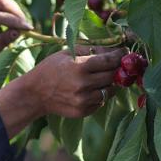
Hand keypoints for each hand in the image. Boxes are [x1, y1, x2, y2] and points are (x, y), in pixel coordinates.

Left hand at [0, 0, 32, 106]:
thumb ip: (1, 42)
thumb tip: (18, 31)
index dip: (15, 21)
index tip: (30, 29)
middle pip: (0, 2)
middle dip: (16, 12)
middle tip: (27, 27)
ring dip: (13, 7)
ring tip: (21, 23)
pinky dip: (7, 5)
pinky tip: (14, 17)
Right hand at [0, 46, 125, 137]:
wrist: (35, 94)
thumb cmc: (51, 68)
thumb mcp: (68, 52)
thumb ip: (90, 50)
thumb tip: (112, 49)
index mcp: (80, 67)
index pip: (109, 61)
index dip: (120, 56)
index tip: (126, 52)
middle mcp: (83, 84)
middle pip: (113, 76)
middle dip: (118, 69)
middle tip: (119, 64)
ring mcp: (84, 100)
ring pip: (109, 91)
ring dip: (110, 83)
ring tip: (102, 77)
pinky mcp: (83, 111)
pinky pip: (100, 102)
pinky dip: (100, 95)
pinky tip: (91, 89)